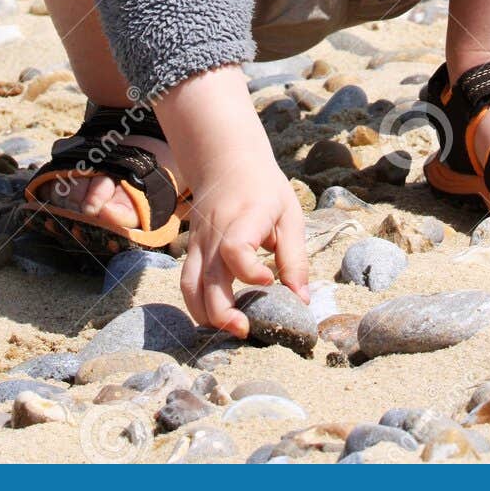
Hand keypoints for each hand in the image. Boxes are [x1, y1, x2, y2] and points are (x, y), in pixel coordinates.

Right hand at [178, 147, 310, 338]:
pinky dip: (197, 305)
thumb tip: (302, 301)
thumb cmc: (264, 189)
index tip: (269, 281)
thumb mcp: (289, 214)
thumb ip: (295, 258)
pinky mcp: (191, 249)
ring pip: (190, 286)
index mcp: (245, 217)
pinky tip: (216, 319)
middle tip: (245, 330)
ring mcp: (199, 241)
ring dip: (206, 315)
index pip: (235, 249)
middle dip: (223, 312)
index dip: (250, 272)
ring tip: (230, 330)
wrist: (226, 160)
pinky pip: (187, 283)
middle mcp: (215, 232)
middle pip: (208, 278)